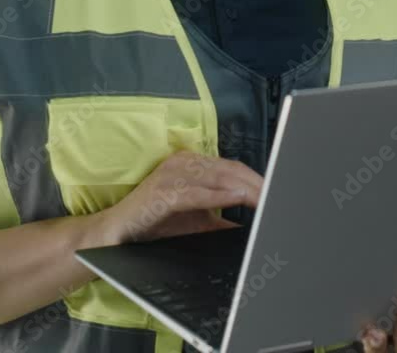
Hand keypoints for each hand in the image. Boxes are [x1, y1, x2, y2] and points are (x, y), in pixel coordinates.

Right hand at [106, 149, 263, 243]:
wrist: (118, 232)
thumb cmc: (157, 223)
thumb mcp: (196, 220)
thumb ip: (220, 218)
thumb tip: (248, 226)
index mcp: (192, 163)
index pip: (232, 167)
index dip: (255, 178)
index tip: (276, 190)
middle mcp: (184, 162)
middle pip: (230, 170)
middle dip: (256, 184)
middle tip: (278, 195)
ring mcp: (173, 174)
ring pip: (218, 178)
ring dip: (245, 189)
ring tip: (266, 198)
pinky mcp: (163, 192)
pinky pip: (197, 192)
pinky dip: (219, 195)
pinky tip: (237, 197)